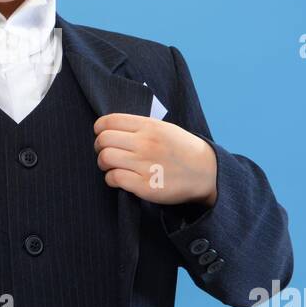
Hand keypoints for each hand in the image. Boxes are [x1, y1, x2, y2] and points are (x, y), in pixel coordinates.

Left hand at [93, 113, 217, 205]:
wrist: (207, 173)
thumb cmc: (183, 149)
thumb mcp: (165, 128)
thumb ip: (140, 126)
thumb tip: (111, 128)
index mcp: (149, 126)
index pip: (110, 121)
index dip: (99, 128)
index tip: (101, 134)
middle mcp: (146, 143)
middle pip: (104, 140)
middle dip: (99, 147)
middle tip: (104, 152)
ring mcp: (145, 164)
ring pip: (106, 158)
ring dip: (103, 163)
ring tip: (111, 166)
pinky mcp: (145, 185)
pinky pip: (114, 178)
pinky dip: (111, 179)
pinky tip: (119, 179)